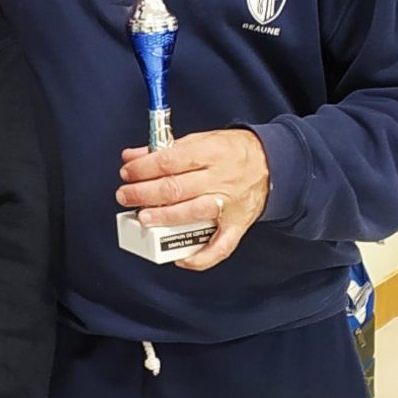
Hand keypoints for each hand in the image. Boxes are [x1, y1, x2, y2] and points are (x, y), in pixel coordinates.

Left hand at [116, 129, 269, 272]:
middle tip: (125, 196)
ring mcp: (229, 205)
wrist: (272, 164)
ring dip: (164, 218)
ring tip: (142, 219)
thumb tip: (131, 157)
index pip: (170, 161)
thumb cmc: (231, 152)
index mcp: (211, 153)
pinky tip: (179, 258)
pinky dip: (200, 257)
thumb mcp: (200, 140)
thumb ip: (166, 149)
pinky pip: (221, 247)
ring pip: (193, 213)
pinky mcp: (237, 226)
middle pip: (176, 188)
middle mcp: (220, 179)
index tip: (127, 173)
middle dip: (144, 193)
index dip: (143, 168)